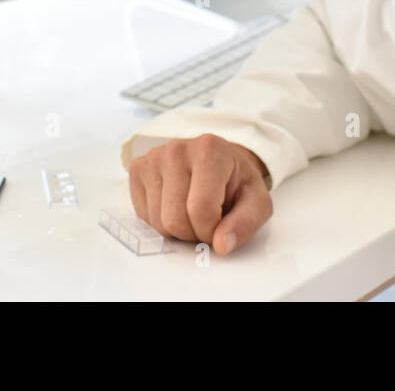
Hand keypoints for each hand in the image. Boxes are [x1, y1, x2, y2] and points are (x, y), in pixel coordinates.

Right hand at [127, 134, 271, 254]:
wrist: (220, 162)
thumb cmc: (236, 181)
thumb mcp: (256, 201)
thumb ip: (245, 223)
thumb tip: (222, 244)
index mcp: (210, 149)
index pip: (201, 210)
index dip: (211, 231)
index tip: (221, 225)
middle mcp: (177, 149)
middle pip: (174, 220)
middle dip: (193, 233)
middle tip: (207, 220)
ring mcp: (153, 157)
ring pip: (157, 222)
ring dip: (177, 230)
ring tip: (192, 211)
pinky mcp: (138, 168)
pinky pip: (143, 216)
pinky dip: (160, 221)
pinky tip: (175, 205)